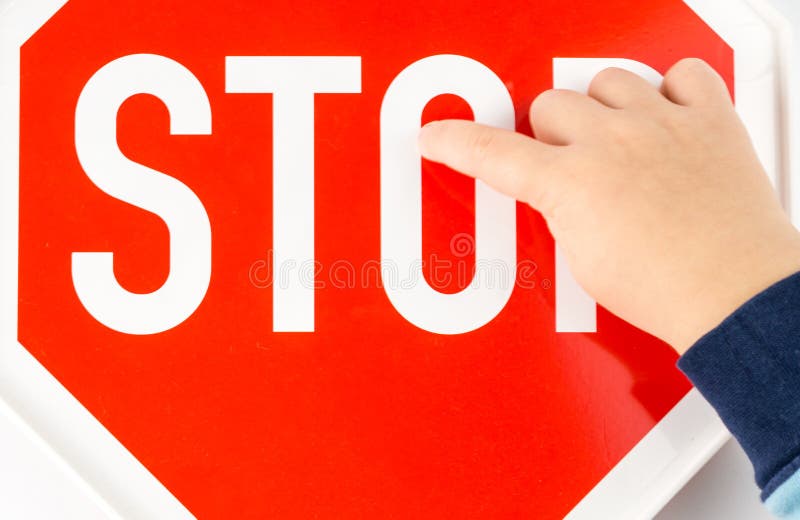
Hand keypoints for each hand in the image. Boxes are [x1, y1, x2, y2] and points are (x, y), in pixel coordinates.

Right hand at [418, 58, 799, 352]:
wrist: (733, 296)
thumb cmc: (662, 289)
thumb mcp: (580, 261)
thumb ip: (559, 212)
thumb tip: (561, 196)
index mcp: (570, 183)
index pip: (491, 152)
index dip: (454, 141)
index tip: (436, 134)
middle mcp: (612, 141)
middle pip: (548, 103)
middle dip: (547, 134)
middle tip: (564, 161)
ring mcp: (662, 124)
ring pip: (606, 79)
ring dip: (601, 107)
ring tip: (616, 138)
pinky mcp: (709, 120)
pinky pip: (684, 73)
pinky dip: (670, 90)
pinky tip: (666, 116)